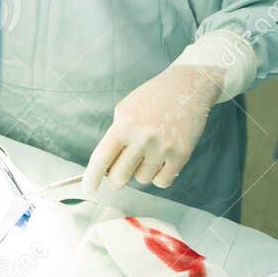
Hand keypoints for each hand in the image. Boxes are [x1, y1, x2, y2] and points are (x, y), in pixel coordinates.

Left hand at [83, 63, 223, 196]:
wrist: (188, 86)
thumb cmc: (153, 98)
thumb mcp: (126, 109)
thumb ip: (115, 137)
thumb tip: (105, 168)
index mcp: (124, 124)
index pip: (101, 159)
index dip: (91, 179)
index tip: (89, 191)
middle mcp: (142, 137)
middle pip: (120, 177)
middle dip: (117, 179)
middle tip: (120, 172)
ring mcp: (163, 147)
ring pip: (142, 179)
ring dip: (142, 172)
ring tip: (150, 152)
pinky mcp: (181, 155)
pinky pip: (162, 182)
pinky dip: (159, 176)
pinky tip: (161, 160)